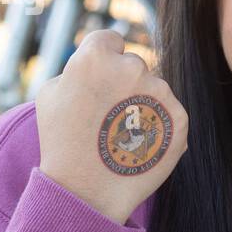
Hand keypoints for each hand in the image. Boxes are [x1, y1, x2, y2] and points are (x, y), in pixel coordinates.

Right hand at [36, 30, 188, 223]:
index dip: (104, 59)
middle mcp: (133, 68)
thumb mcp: (52, 93)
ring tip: (121, 135)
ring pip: (154, 89)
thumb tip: (102, 59)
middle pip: (134, 65)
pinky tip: (138, 143)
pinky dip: (158, 125)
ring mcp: (160, 92)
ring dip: (143, 104)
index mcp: (97, 57)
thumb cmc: (63, 141)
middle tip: (108, 115)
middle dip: (123, 83)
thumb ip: (79, 67)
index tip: (100, 80)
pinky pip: (169, 112)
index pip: (110, 40)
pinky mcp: (179, 117)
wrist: (87, 190)